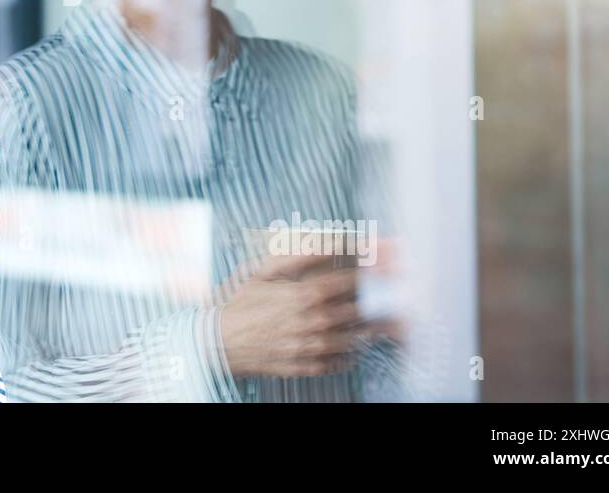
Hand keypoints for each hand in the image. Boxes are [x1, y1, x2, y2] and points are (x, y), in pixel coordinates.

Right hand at [217, 252, 382, 378]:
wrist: (217, 342)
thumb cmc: (239, 303)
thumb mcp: (262, 271)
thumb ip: (298, 256)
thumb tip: (328, 242)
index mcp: (304, 295)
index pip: (350, 282)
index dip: (371, 273)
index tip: (385, 267)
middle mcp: (314, 322)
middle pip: (360, 311)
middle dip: (377, 301)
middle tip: (391, 295)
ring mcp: (312, 347)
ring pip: (355, 338)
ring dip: (369, 327)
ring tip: (377, 319)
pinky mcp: (308, 365)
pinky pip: (340, 361)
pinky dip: (351, 352)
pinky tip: (351, 343)